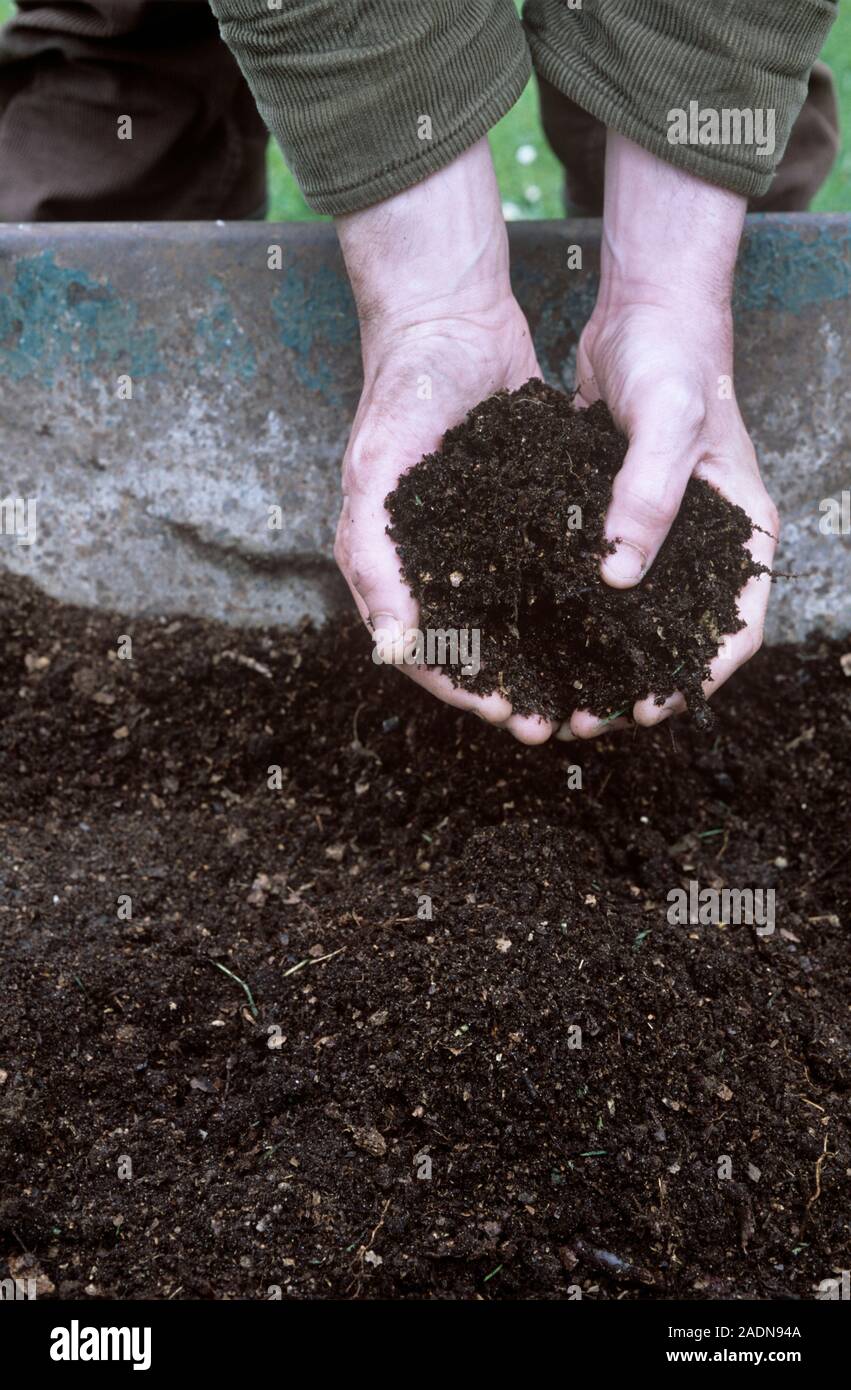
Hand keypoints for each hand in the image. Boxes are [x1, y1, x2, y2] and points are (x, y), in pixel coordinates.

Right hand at [334, 141, 554, 743]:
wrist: (450, 320)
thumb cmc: (406, 387)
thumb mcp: (381, 469)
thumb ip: (376, 555)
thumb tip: (392, 646)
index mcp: (381, 559)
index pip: (414, 648)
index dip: (456, 685)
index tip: (501, 709)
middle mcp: (422, 560)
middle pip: (459, 648)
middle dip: (500, 688)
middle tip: (543, 722)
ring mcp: (465, 541)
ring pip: (497, 624)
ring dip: (529, 663)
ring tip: (570, 695)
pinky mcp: (503, 520)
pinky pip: (525, 582)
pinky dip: (548, 614)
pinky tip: (585, 635)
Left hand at [563, 134, 779, 741]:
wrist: (645, 314)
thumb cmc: (675, 361)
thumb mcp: (669, 422)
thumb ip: (648, 498)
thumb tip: (615, 578)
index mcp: (743, 535)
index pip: (736, 630)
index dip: (693, 679)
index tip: (644, 709)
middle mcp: (703, 547)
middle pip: (677, 642)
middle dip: (631, 688)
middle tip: (579, 720)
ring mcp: (657, 538)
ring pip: (631, 623)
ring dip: (593, 664)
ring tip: (549, 698)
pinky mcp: (613, 524)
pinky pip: (593, 585)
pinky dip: (567, 619)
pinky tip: (525, 641)